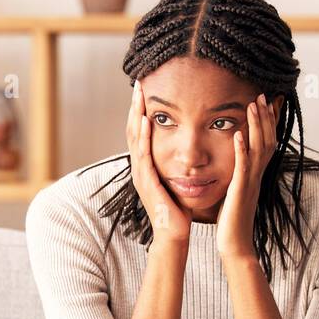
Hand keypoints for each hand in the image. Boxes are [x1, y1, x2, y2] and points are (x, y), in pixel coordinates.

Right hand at [127, 80, 191, 243]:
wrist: (174, 235)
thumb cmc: (178, 211)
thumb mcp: (176, 182)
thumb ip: (176, 165)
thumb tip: (185, 151)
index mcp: (146, 167)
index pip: (141, 133)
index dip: (140, 111)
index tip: (145, 91)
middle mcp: (139, 168)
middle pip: (133, 130)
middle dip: (135, 106)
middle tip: (138, 84)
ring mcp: (141, 174)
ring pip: (134, 138)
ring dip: (135, 114)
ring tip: (138, 94)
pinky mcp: (147, 182)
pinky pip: (143, 154)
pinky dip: (142, 135)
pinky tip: (145, 119)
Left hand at [217, 92, 279, 258]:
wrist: (235, 245)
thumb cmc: (232, 221)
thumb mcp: (237, 193)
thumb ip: (239, 176)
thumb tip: (237, 163)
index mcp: (256, 175)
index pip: (267, 143)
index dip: (270, 122)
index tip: (271, 102)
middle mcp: (257, 176)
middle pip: (268, 140)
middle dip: (266, 117)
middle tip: (263, 95)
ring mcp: (250, 182)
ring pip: (259, 148)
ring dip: (257, 125)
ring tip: (253, 104)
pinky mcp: (240, 191)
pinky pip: (243, 167)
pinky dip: (242, 149)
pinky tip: (239, 134)